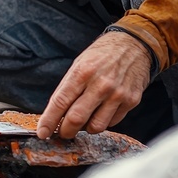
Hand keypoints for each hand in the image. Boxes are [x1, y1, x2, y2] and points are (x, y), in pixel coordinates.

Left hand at [37, 31, 151, 138]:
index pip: (60, 102)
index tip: (43, 132)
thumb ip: (68, 88)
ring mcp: (117, 94)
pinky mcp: (131, 101)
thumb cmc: (102, 55)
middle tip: (63, 133)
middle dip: (65, 131)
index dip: (49, 121)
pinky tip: (101, 111)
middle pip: (76, 119)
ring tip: (84, 120)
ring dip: (86, 129)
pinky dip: (103, 121)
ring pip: (96, 126)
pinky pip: (112, 122)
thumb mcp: (79, 64)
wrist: (134, 44)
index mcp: (83, 72)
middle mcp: (100, 84)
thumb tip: (56, 114)